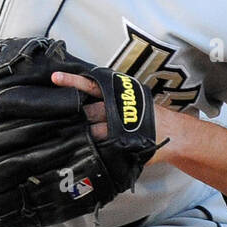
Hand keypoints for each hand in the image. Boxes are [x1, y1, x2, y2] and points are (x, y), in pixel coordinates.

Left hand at [51, 71, 172, 164]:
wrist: (171, 132)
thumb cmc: (147, 113)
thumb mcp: (131, 97)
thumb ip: (110, 95)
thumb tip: (84, 94)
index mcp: (117, 92)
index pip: (91, 84)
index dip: (72, 82)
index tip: (55, 79)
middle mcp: (117, 107)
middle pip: (88, 110)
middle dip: (80, 115)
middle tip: (72, 118)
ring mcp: (119, 127)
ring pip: (93, 130)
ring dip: (87, 133)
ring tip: (85, 135)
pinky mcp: (123, 144)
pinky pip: (102, 146)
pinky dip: (97, 146)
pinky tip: (97, 147)